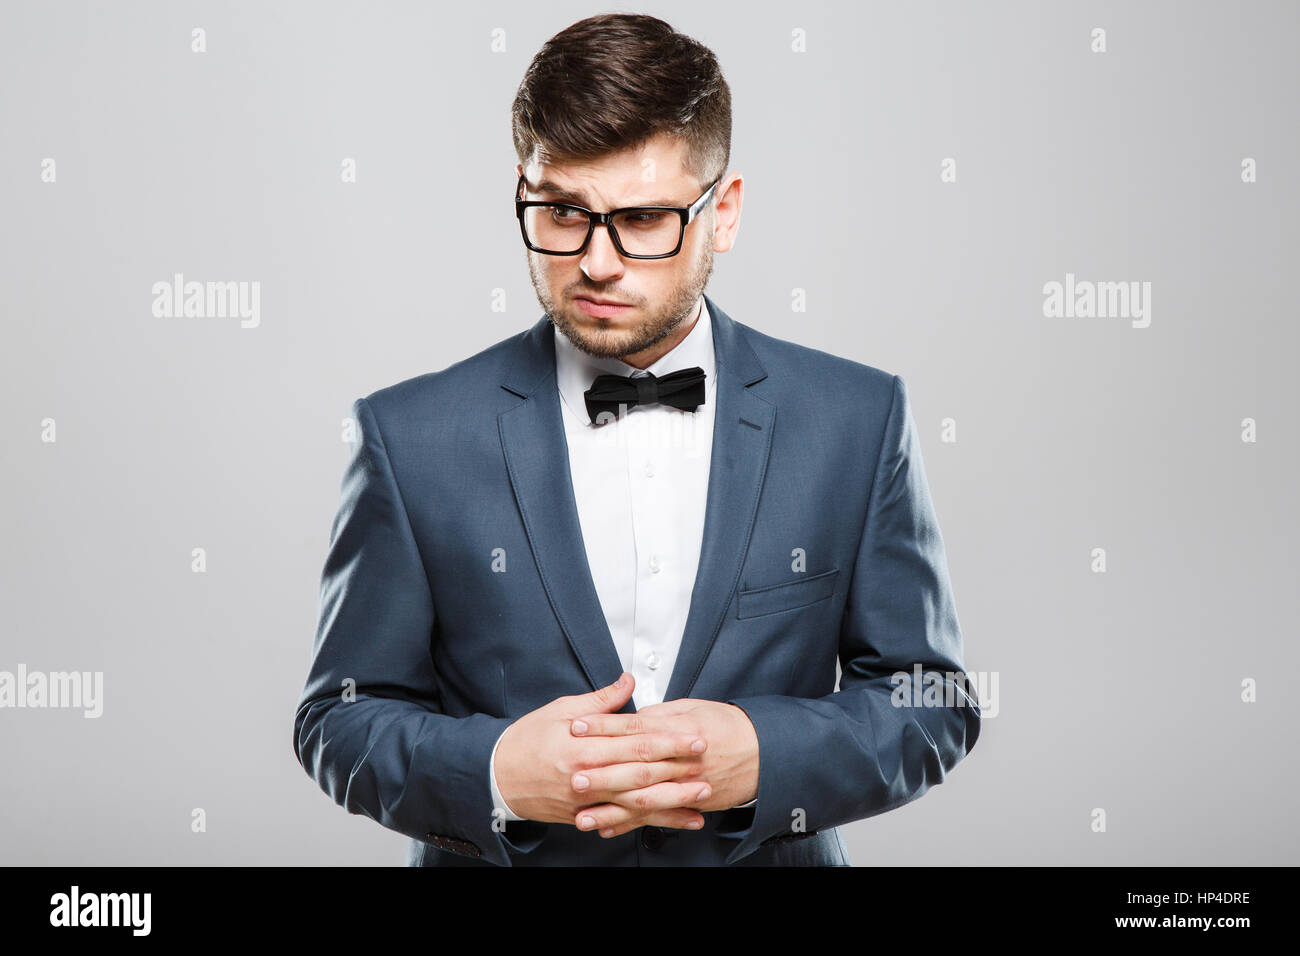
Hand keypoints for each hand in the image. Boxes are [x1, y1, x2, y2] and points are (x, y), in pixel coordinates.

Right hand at [494, 673, 711, 831]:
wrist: (496, 777)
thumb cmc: (526, 741)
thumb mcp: (560, 710)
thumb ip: (599, 701)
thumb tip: (627, 682)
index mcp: (585, 745)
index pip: (635, 742)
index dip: (668, 739)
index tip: (693, 736)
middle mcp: (588, 775)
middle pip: (641, 773)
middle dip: (678, 770)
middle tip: (707, 764)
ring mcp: (587, 800)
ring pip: (637, 803)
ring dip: (672, 801)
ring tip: (701, 798)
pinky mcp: (585, 816)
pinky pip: (622, 820)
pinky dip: (649, 822)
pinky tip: (673, 820)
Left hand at [567, 697, 759, 837]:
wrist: (764, 752)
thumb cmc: (728, 726)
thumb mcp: (694, 707)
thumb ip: (661, 712)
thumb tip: (635, 714)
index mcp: (677, 729)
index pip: (634, 726)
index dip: (604, 726)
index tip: (577, 726)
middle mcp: (679, 759)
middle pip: (634, 765)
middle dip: (602, 773)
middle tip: (573, 776)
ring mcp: (683, 785)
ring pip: (642, 798)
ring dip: (611, 808)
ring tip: (583, 814)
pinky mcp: (687, 803)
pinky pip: (655, 817)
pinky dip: (630, 825)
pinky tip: (607, 828)